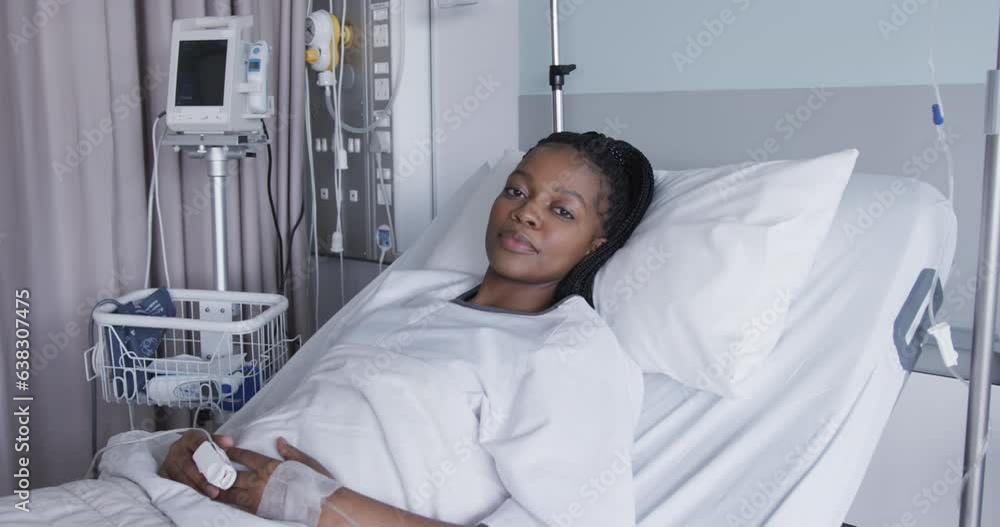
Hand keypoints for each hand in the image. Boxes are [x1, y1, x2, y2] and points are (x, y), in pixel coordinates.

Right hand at [158, 430, 233, 498]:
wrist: (183, 449)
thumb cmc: (200, 447)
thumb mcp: (210, 441)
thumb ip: (220, 441)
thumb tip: (229, 442)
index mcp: (189, 438)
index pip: (198, 442)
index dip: (207, 454)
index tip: (216, 464)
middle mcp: (176, 449)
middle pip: (188, 465)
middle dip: (202, 479)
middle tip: (214, 490)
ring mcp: (168, 462)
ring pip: (179, 477)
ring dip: (194, 488)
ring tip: (208, 495)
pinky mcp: (164, 473)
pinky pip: (172, 484)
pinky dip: (184, 491)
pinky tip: (196, 497)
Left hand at [217, 437, 332, 513]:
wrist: (321, 506)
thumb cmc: (317, 483)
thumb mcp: (306, 462)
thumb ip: (290, 452)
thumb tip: (278, 441)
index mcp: (270, 466)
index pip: (246, 456)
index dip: (233, 452)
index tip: (224, 449)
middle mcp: (260, 480)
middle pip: (233, 474)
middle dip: (219, 471)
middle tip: (207, 468)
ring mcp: (258, 497)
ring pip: (232, 491)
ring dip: (220, 488)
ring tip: (209, 486)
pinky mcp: (259, 510)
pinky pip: (239, 505)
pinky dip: (228, 501)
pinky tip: (222, 499)